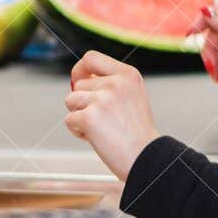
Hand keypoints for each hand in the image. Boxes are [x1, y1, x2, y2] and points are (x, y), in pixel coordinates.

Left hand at [62, 51, 159, 180]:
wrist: (147, 159)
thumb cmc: (138, 134)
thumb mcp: (131, 97)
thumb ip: (109, 84)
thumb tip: (76, 80)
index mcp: (128, 75)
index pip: (91, 57)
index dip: (80, 69)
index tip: (78, 80)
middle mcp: (116, 83)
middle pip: (78, 84)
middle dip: (83, 102)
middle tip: (104, 120)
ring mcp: (103, 99)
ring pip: (71, 101)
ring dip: (79, 116)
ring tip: (101, 129)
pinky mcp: (90, 117)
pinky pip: (70, 120)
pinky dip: (78, 131)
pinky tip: (97, 139)